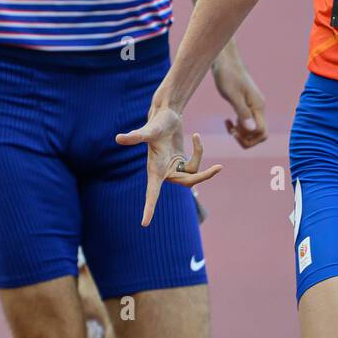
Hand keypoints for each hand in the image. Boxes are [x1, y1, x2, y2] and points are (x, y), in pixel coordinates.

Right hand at [115, 106, 221, 225]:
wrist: (165, 114)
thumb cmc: (156, 122)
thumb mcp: (148, 130)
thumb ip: (136, 137)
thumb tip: (119, 138)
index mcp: (155, 170)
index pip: (151, 193)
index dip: (149, 208)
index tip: (145, 223)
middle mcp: (164, 172)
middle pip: (188, 182)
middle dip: (204, 175)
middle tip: (219, 168)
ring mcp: (174, 168)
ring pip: (193, 173)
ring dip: (198, 155)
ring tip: (197, 137)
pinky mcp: (181, 162)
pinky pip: (195, 164)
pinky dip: (198, 150)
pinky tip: (196, 136)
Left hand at [212, 51, 265, 147]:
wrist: (225, 60)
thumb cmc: (227, 74)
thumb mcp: (232, 95)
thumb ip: (242, 112)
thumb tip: (252, 130)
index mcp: (258, 106)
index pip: (261, 133)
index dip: (248, 138)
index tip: (233, 131)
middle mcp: (259, 107)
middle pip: (260, 134)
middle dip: (246, 138)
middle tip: (231, 131)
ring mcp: (254, 106)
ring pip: (253, 130)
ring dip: (241, 133)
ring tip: (228, 125)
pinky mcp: (247, 104)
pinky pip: (248, 123)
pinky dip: (239, 126)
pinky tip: (228, 120)